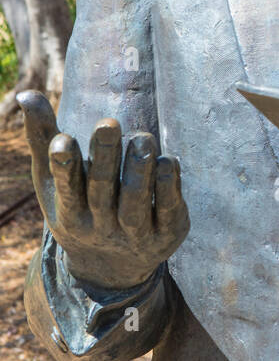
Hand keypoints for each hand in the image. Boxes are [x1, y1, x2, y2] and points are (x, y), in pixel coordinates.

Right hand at [18, 91, 189, 290]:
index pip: (66, 189)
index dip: (65, 166)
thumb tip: (27, 94)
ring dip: (139, 169)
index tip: (64, 139)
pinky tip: (168, 159)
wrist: (112, 266)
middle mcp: (100, 226)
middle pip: (101, 192)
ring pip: (135, 204)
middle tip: (108, 123)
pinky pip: (168, 210)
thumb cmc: (78, 207)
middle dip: (104, 157)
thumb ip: (43, 138)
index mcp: (69, 212)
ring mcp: (134, 234)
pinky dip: (169, 186)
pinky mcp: (165, 235)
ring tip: (142, 137)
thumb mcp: (54, 180)